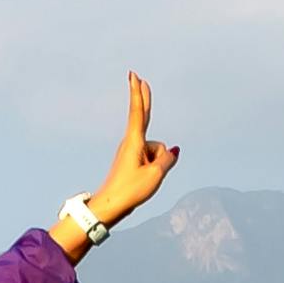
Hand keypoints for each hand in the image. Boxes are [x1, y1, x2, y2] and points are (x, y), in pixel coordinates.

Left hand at [63, 73, 181, 248]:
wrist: (111, 205)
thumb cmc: (131, 190)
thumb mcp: (156, 174)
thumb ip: (168, 159)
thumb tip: (172, 151)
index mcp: (134, 142)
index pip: (138, 112)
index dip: (139, 93)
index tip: (135, 76)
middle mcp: (131, 143)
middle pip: (142, 117)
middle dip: (143, 99)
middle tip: (139, 78)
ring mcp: (131, 151)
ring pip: (156, 151)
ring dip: (158, 163)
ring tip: (144, 179)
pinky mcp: (132, 160)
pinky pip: (152, 159)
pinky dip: (155, 167)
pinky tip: (145, 179)